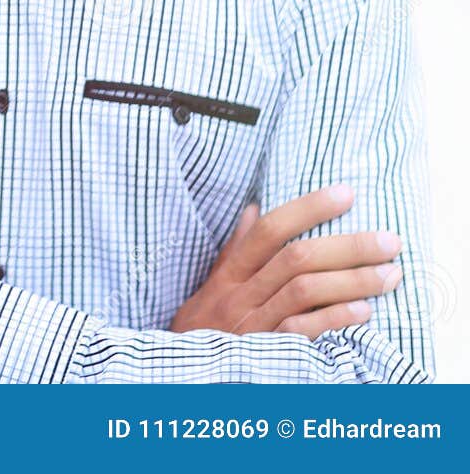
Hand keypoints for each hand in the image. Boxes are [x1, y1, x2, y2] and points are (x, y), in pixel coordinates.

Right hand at [169, 185, 403, 338]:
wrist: (184, 379)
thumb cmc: (205, 327)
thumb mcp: (214, 286)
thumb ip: (236, 249)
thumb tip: (254, 209)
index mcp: (229, 274)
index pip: (268, 230)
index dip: (307, 209)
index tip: (346, 194)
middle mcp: (240, 294)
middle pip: (296, 258)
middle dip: (348, 246)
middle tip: (389, 240)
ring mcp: (253, 324)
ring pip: (305, 290)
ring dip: (353, 280)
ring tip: (390, 274)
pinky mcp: (267, 354)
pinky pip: (302, 331)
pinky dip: (335, 318)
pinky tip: (364, 310)